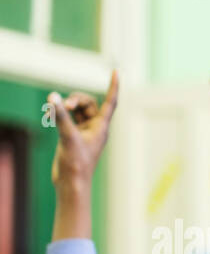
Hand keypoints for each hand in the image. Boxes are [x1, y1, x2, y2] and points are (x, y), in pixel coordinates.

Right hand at [49, 70, 119, 188]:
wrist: (71, 182)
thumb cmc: (76, 163)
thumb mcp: (68, 136)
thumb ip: (61, 116)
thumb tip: (54, 97)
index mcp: (102, 127)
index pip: (110, 102)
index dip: (113, 86)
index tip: (115, 71)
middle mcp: (95, 127)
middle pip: (88, 103)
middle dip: (76, 98)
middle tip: (65, 104)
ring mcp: (83, 131)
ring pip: (77, 109)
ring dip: (67, 105)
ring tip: (56, 107)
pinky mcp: (72, 135)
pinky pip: (68, 117)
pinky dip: (61, 112)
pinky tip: (51, 113)